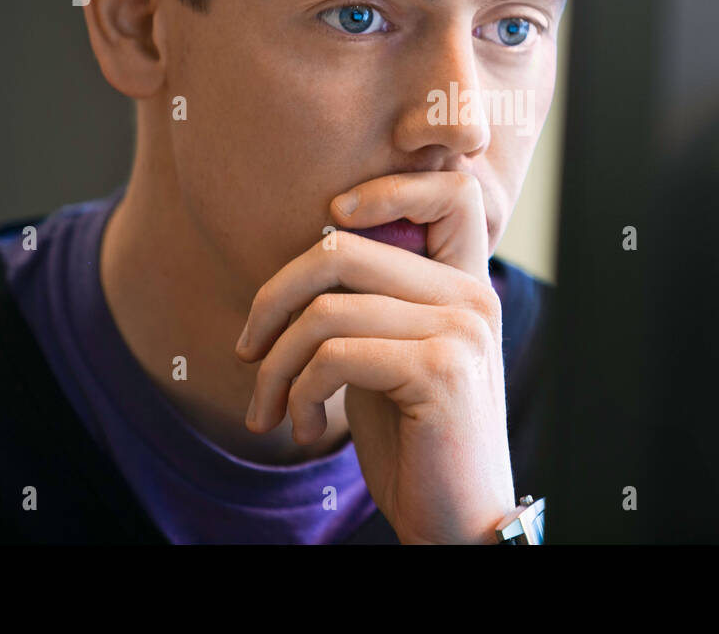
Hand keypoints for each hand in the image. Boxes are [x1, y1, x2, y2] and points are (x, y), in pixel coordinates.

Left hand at [234, 171, 515, 543]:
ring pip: (325, 311)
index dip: (365, 199)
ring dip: (277, 368)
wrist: (458, 522)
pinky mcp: (439, 370)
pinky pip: (333, 355)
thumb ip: (365, 304)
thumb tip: (297, 264)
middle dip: (272, 301)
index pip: (432, 195)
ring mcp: (460, 328)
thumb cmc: (415, 442)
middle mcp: (470, 293)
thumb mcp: (386, 357)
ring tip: (275, 411)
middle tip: (247, 352)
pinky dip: (300, 394)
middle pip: (340, 250)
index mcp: (463, 281)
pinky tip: (308, 429)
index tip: (310, 253)